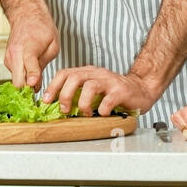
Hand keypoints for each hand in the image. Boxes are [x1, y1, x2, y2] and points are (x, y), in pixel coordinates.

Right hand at [3, 3, 58, 89]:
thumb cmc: (41, 28)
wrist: (26, 15)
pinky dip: (22, 76)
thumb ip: (44, 64)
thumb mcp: (52, 45)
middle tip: (38, 90)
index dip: (33, 78)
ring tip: (36, 75)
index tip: (34, 86)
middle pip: (17, 81)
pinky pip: (15, 74)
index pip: (29, 66)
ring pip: (15, 80)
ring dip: (25, 82)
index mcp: (28, 48)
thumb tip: (36, 83)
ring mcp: (8, 58)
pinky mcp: (6, 61)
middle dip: (27, 89)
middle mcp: (15, 54)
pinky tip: (30, 69)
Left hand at [42, 66, 160, 117]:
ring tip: (86, 113)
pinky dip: (102, 110)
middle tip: (65, 109)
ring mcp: (109, 81)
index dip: (52, 87)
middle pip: (74, 77)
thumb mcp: (93, 90)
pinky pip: (108, 100)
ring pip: (89, 86)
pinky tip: (103, 114)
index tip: (45, 101)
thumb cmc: (114, 92)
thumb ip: (78, 93)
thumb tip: (57, 107)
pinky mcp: (121, 91)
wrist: (141, 89)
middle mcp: (97, 74)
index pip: (64, 73)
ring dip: (83, 103)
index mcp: (87, 73)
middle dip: (64, 95)